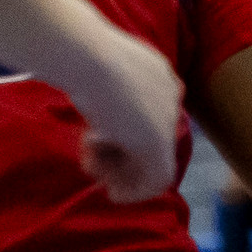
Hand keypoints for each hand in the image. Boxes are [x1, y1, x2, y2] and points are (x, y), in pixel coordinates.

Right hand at [68, 23, 182, 201]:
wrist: (86, 56)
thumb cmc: (81, 59)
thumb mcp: (96, 74)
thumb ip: (105, 96)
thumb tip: (100, 121)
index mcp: (158, 75)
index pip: (145, 114)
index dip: (119, 132)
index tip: (93, 141)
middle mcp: (169, 96)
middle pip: (147, 137)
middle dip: (119, 156)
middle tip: (95, 168)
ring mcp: (166, 120)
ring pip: (149, 158)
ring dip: (120, 171)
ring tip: (93, 170)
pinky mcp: (158, 142)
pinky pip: (158, 178)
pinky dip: (137, 191)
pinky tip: (117, 196)